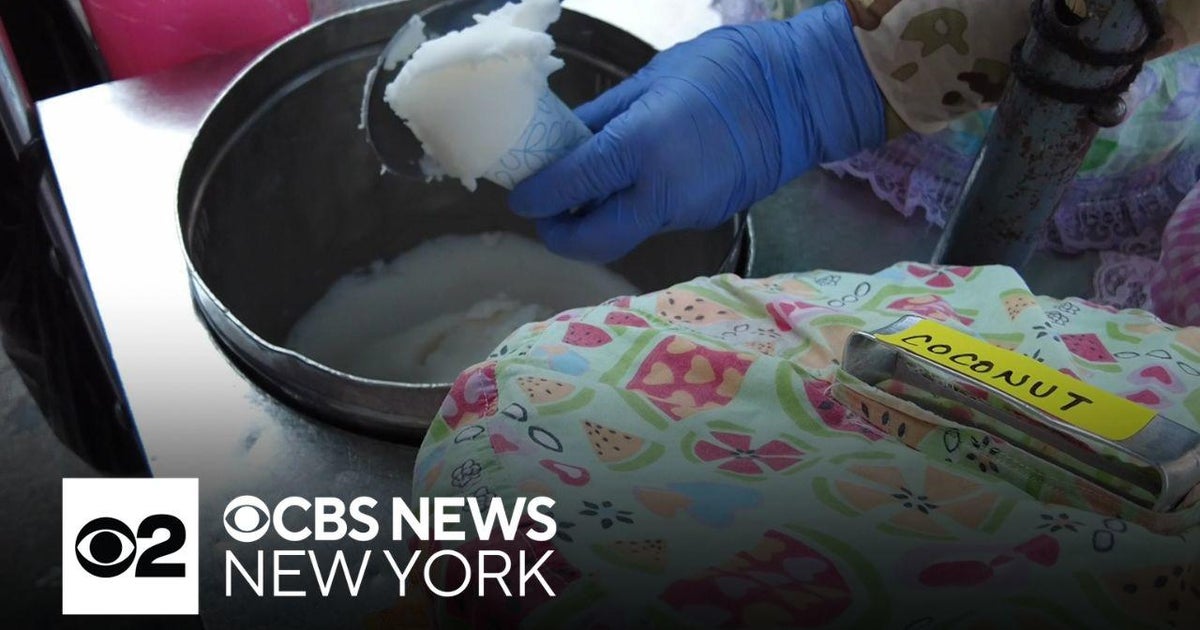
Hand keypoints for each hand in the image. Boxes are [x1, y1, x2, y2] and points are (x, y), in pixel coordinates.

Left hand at [508, 1, 885, 262]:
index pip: (570, 186)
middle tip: (549, 216)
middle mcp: (660, 193)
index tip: (520, 197)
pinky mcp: (706, 219)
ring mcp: (687, 213)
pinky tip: (633, 185)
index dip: (536, 197)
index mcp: (639, 147)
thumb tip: (563, 140)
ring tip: (589, 191)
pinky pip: (655, 223)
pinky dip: (633, 211)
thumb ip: (601, 117)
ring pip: (624, 235)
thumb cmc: (725, 70)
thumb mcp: (651, 79)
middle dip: (561, 236)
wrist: (802, 94)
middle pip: (593, 242)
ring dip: (598, 222)